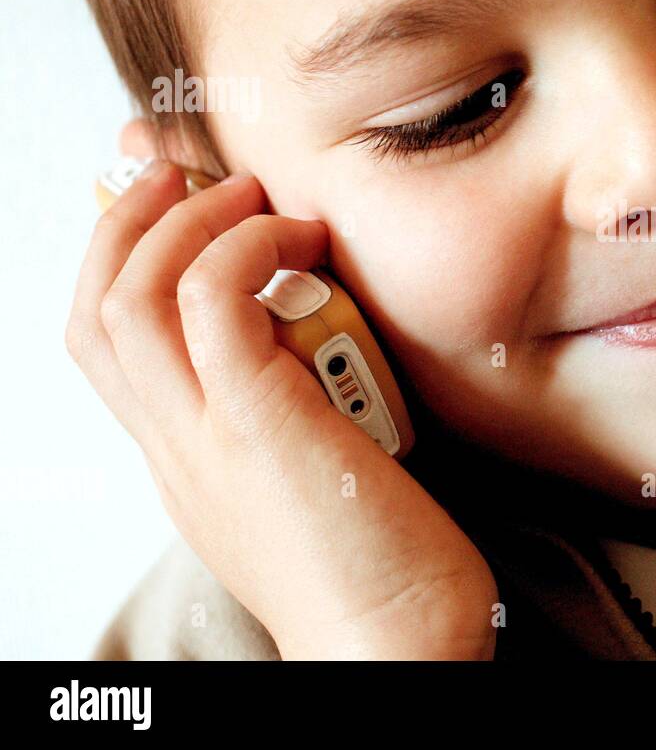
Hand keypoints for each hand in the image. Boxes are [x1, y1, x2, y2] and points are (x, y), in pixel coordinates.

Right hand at [66, 160, 497, 658]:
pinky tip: (294, 238)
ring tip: (244, 191)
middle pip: (94, 309)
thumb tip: (310, 343)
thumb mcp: (312, 475)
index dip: (121, 255)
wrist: (396, 651)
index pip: (111, 342)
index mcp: (188, 458)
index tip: (166, 196)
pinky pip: (211, 307)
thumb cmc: (381, 567)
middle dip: (124, 220)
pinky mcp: (257, 429)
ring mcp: (207, 439)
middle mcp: (178, 447)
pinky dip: (239, 251)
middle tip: (180, 170)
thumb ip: (291, 415)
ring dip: (180, 222)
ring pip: (128, 298)